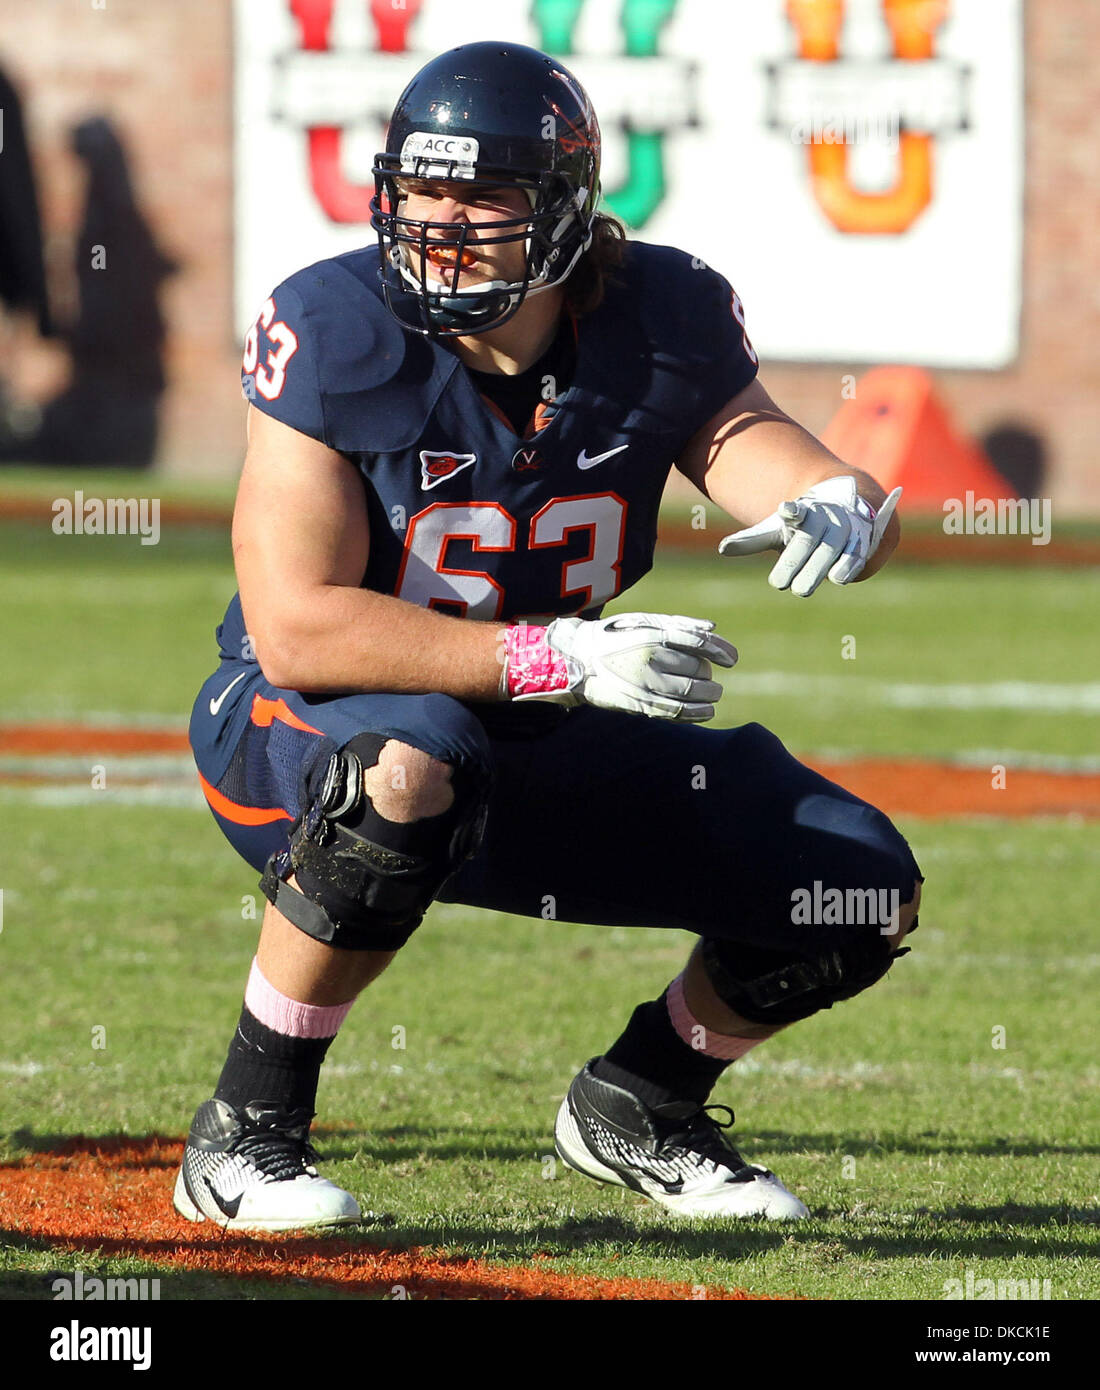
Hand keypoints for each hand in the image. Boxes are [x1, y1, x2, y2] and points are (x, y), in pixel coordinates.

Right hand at [514, 612, 736, 721]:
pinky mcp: (640, 703)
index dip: (721, 650)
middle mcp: (650, 658)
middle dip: (709, 673)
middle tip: (710, 675)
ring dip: (709, 694)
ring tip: (713, 694)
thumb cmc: (614, 637)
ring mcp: (645, 683)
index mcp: (652, 634)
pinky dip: (697, 713)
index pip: (698, 642)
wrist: (577, 660)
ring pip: (691, 692)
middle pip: (698, 668)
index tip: (732, 660)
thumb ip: (678, 624)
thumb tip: (712, 627)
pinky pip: (676, 712)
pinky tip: (707, 712)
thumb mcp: (643, 621)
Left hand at [717, 476, 901, 595]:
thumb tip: (722, 549)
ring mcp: (844, 527)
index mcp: (801, 512)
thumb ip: (751, 540)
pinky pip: (855, 554)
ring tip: (801, 589)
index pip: (795, 512)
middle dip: (794, 561)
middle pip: (809, 540)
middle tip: (778, 585)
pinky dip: (848, 565)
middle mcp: (824, 517)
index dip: (791, 512)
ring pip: (831, 548)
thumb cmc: (802, 526)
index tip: (785, 509)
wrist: (844, 508)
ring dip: (817, 568)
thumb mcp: (775, 530)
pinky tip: (838, 578)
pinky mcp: (861, 541)